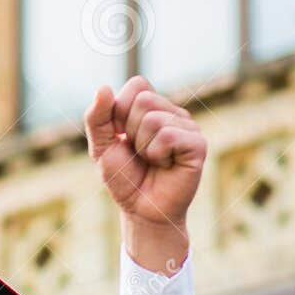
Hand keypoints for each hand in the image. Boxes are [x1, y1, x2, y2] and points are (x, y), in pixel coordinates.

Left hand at [84, 76, 204, 271]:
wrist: (141, 210)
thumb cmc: (124, 178)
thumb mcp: (101, 147)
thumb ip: (97, 118)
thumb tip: (103, 87)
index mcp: (153, 107)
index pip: (137, 85)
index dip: (120, 112)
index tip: (123, 137)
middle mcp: (173, 113)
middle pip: (144, 100)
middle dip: (131, 131)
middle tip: (139, 153)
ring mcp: (188, 127)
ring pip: (154, 120)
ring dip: (143, 146)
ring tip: (152, 161)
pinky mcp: (197, 144)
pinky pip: (168, 136)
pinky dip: (157, 155)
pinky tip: (165, 165)